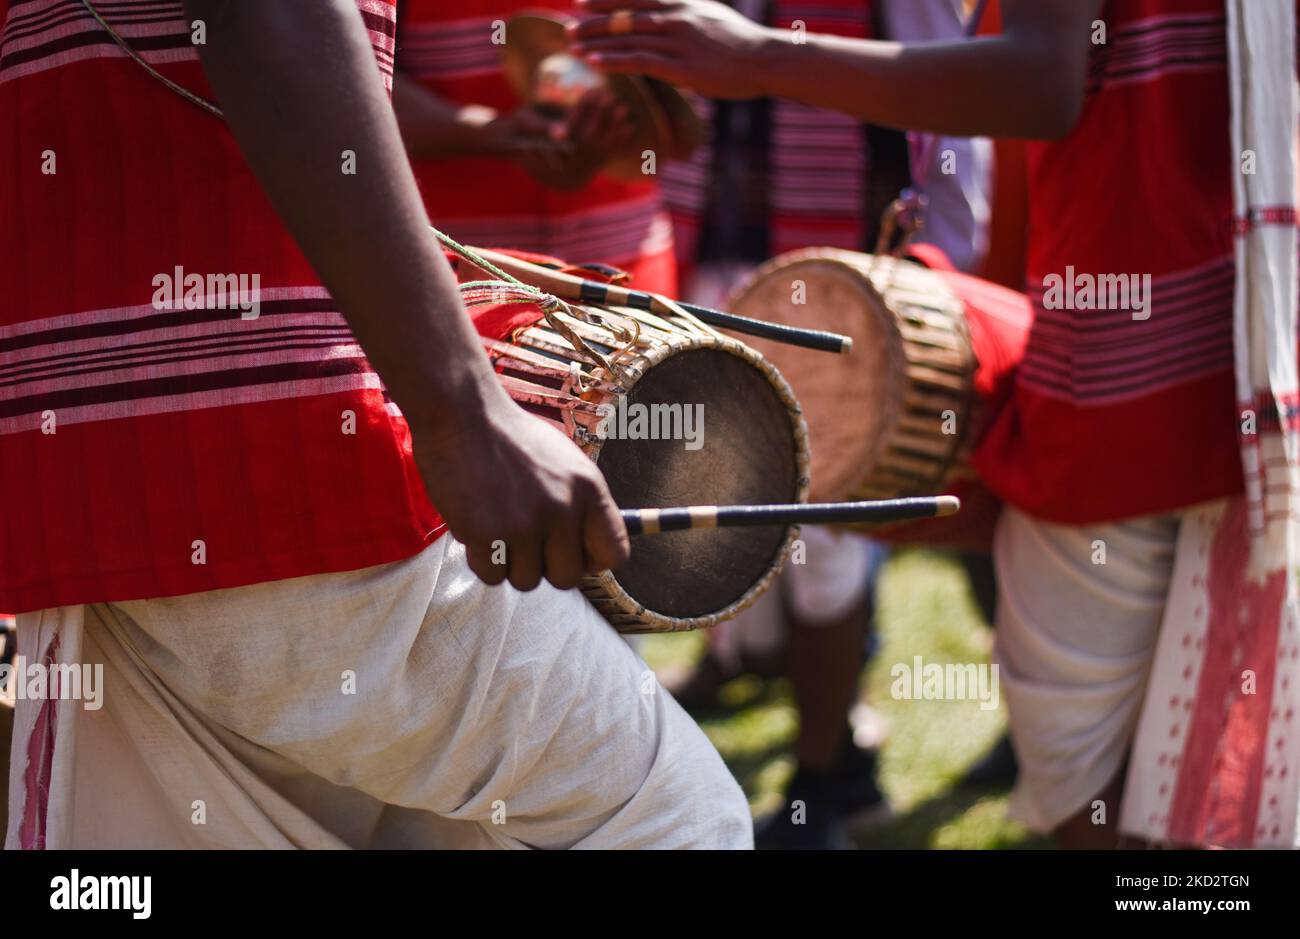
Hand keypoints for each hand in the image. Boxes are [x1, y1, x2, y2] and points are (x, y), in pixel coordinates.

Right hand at [411, 383, 629, 591]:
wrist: (464, 413)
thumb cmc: (511, 437)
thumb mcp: (564, 461)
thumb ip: (580, 502)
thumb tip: (590, 546)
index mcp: (589, 489)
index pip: (614, 553)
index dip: (592, 561)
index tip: (573, 555)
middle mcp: (563, 509)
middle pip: (567, 577)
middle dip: (545, 568)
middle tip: (525, 544)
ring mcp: (524, 524)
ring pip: (526, 581)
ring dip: (509, 564)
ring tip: (497, 529)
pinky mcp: (486, 534)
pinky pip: (491, 576)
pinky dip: (481, 561)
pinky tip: (476, 530)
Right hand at [498, 91, 633, 190]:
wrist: (526, 148)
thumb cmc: (523, 128)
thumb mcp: (528, 123)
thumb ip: (544, 128)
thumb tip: (562, 133)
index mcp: (550, 157)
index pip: (570, 136)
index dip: (584, 113)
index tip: (594, 91)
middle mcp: (565, 170)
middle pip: (588, 143)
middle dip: (601, 119)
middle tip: (612, 97)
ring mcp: (579, 172)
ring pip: (600, 151)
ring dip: (613, 129)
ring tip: (623, 107)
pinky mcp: (590, 170)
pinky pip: (608, 158)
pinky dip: (620, 143)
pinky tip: (631, 127)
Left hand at [569, 0, 774, 99]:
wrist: (767, 59)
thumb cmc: (740, 43)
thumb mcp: (710, 17)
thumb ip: (685, 15)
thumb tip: (667, 17)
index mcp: (682, 3)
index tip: (580, 2)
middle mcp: (677, 17)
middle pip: (625, 16)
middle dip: (593, 22)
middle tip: (568, 29)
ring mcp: (680, 42)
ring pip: (628, 38)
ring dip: (597, 41)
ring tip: (572, 45)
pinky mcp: (683, 68)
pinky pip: (640, 61)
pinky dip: (614, 60)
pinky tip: (593, 62)